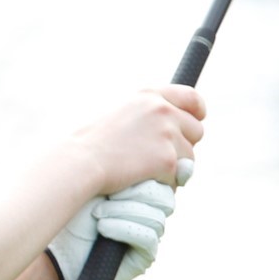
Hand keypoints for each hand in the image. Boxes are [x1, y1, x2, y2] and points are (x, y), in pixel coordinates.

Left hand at [47, 178, 178, 279]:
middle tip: (106, 193)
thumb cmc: (70, 207)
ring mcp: (147, 234)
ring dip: (124, 211)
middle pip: (164, 197)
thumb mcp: (97, 181)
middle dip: (135, 192)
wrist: (53, 241)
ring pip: (156, 218)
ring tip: (97, 214)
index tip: (135, 175)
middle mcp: (148, 211)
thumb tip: (173, 161)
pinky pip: (148, 238)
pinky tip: (103, 228)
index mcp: (141, 188)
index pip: (164, 178)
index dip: (157, 175)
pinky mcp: (143, 257)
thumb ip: (126, 168)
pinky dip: (124, 229)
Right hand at [69, 86, 205, 197]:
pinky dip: (164, 182)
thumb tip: (177, 136)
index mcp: (149, 97)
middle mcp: (162, 110)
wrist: (81, 162)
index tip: (198, 118)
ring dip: (174, 167)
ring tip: (143, 169)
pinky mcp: (168, 159)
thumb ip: (148, 118)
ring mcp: (167, 134)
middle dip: (184, 145)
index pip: (190, 97)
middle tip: (159, 156)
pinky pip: (178, 176)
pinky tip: (141, 179)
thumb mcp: (120, 116)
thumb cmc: (91, 144)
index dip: (197, 110)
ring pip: (190, 157)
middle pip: (196, 130)